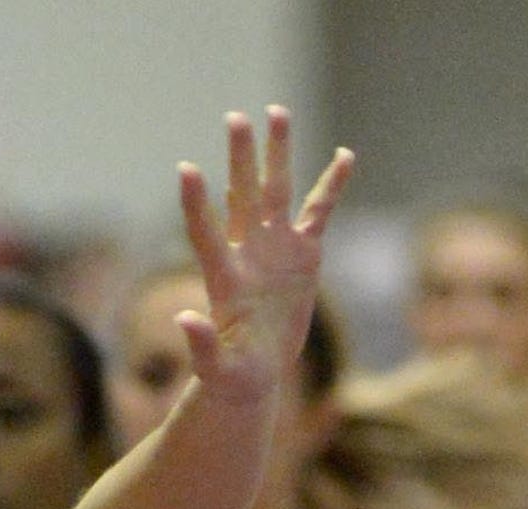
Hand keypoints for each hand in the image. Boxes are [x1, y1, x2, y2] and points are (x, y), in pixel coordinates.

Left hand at [174, 107, 353, 406]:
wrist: (254, 372)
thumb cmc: (231, 376)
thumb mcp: (217, 369)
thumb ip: (200, 346)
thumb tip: (183, 320)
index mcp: (225, 278)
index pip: (206, 232)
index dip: (197, 203)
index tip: (185, 168)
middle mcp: (248, 253)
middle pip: (244, 196)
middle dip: (242, 158)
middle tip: (235, 117)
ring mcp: (276, 249)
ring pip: (277, 192)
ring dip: (277, 154)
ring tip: (277, 112)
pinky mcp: (303, 255)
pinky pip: (319, 212)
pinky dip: (332, 185)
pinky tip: (344, 155)